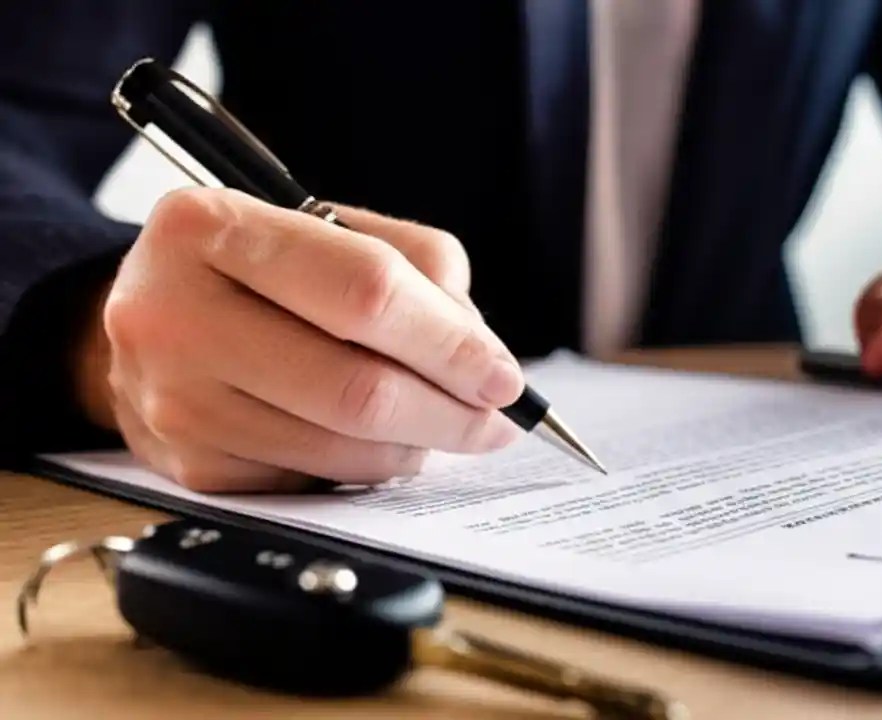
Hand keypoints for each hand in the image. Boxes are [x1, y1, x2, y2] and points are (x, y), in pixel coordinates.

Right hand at [74, 188, 524, 491]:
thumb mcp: (327, 228)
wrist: (151, 321)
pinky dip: (368, 468)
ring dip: (417, 445)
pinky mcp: (189, 466)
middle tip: (498, 420)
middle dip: (451, 413)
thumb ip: (418, 267)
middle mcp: (174, 314)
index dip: (451, 342)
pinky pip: (315, 483)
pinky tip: (380, 441)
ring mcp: (175, 399)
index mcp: (210, 226)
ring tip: (442, 423)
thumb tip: (481, 353)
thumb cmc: (258, 270)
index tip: (505, 376)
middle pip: (358, 388)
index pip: (366, 293)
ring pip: (343, 449)